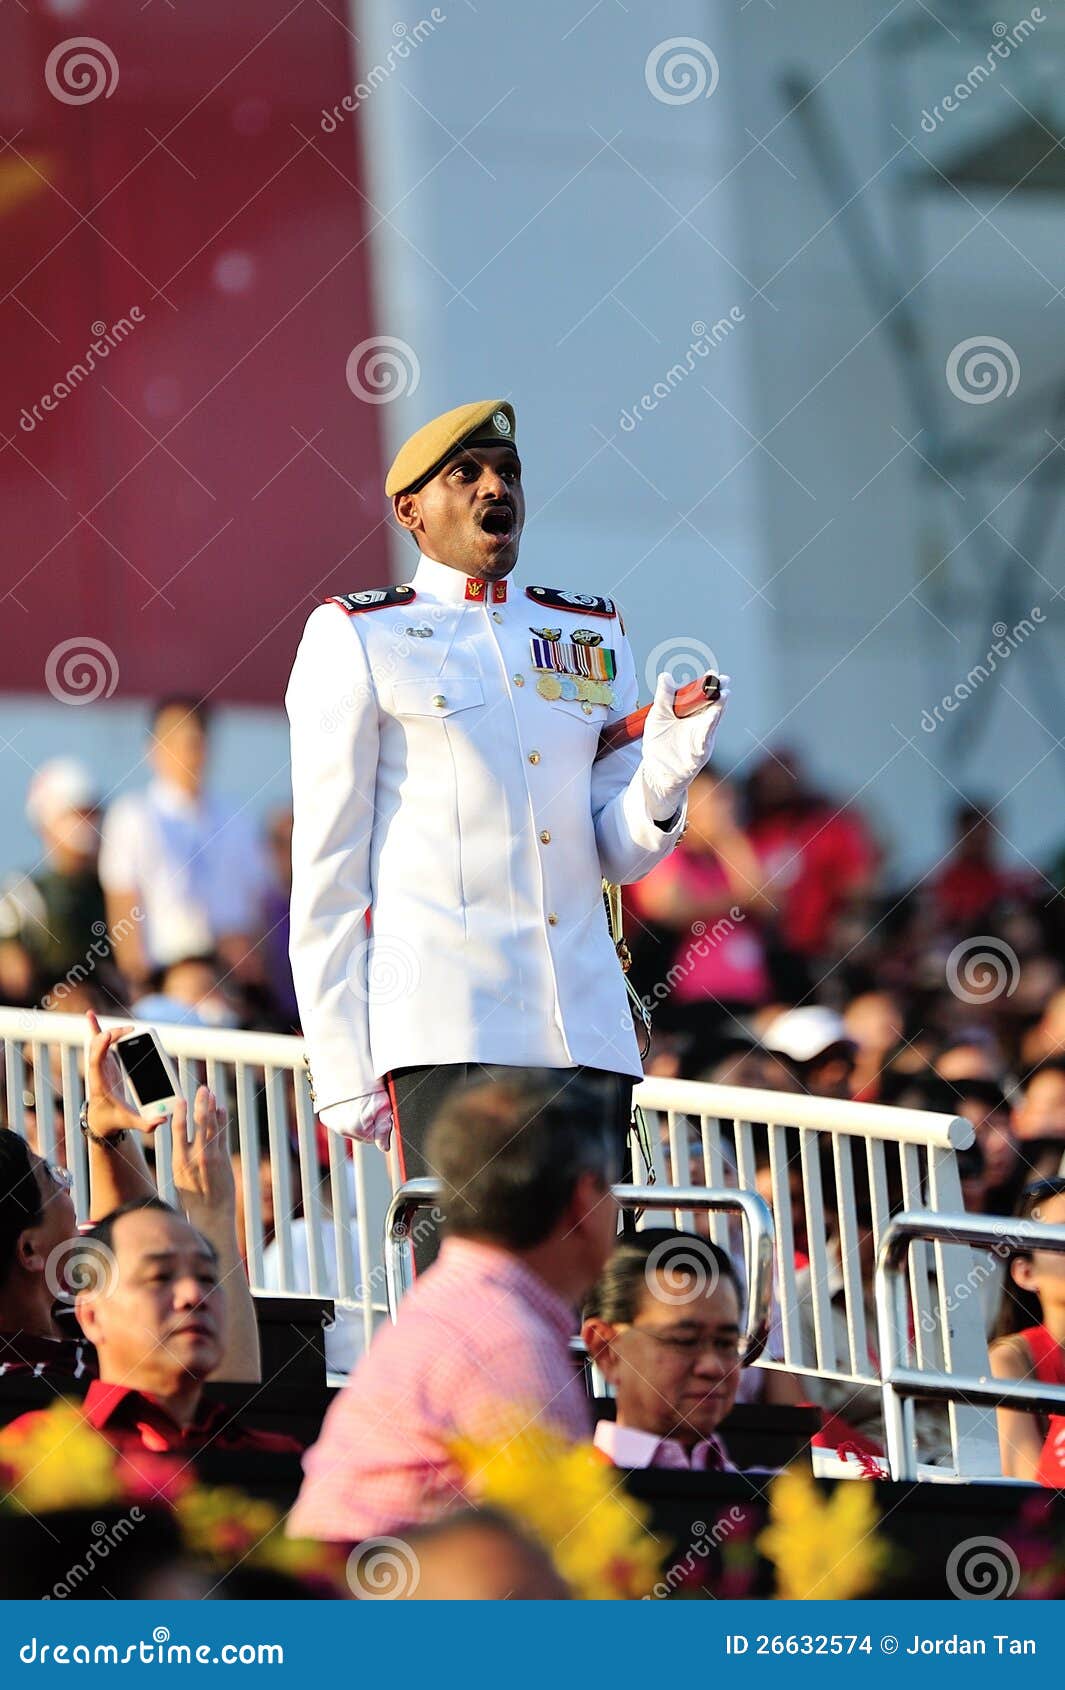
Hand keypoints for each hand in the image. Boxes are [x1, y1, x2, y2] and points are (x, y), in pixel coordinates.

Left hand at [85, 1011, 166, 1137]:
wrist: (100, 1120)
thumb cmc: (114, 1120)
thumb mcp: (129, 1123)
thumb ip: (145, 1124)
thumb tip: (163, 1120)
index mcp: (99, 1084)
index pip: (94, 1062)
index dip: (99, 1047)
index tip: (108, 1035)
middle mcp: (96, 1071)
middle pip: (98, 1048)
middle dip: (113, 1036)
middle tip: (131, 1031)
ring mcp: (99, 1065)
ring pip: (99, 1042)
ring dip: (112, 1032)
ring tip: (129, 1029)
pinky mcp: (103, 1062)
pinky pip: (97, 1042)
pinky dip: (94, 1027)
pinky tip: (90, 1015)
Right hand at [171, 1085, 233, 1217]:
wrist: (210, 1213)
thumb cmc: (192, 1195)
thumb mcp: (179, 1174)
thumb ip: (181, 1153)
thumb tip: (181, 1132)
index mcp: (179, 1160)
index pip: (178, 1129)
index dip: (181, 1111)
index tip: (181, 1099)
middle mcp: (196, 1156)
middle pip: (199, 1122)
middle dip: (201, 1103)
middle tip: (203, 1088)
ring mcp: (212, 1156)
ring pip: (212, 1126)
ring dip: (213, 1107)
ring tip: (212, 1094)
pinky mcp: (224, 1159)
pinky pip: (223, 1134)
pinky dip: (222, 1120)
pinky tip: (221, 1109)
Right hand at [321, 1088, 392, 1151]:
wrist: (343, 1064)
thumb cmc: (366, 1081)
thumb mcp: (383, 1103)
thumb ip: (385, 1128)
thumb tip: (385, 1147)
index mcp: (357, 1127)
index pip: (374, 1138)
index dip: (380, 1124)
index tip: (380, 1110)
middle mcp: (342, 1128)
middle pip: (361, 1134)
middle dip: (368, 1122)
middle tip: (370, 1103)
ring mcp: (331, 1123)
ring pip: (350, 1129)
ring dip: (355, 1119)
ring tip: (359, 1100)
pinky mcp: (324, 1116)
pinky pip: (339, 1121)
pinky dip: (344, 1114)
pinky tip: (348, 1102)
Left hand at [640, 671, 730, 820]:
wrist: (655, 771)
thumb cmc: (659, 743)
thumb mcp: (658, 716)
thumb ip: (664, 697)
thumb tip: (666, 676)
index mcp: (692, 714)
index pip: (704, 697)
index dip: (709, 685)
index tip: (713, 673)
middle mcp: (701, 725)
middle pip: (713, 706)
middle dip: (720, 693)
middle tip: (723, 680)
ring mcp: (702, 739)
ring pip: (712, 721)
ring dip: (719, 708)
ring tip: (723, 695)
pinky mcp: (699, 754)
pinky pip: (704, 740)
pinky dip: (707, 729)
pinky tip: (710, 719)